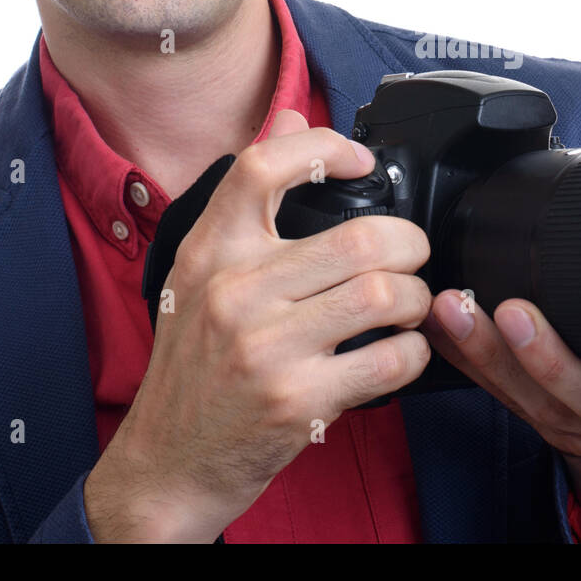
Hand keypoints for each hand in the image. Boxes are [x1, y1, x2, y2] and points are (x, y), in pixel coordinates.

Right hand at [83, 110, 432, 542]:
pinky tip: (400, 352)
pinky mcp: (298, 401)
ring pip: (384, 294)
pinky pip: (390, 359)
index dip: (323, 148)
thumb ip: (248, 199)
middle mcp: (234, 292)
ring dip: (415, 299)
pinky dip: (413, 353)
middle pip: (360, 237)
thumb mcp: (201, 274)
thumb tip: (291, 116)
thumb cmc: (192, 367)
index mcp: (209, 252)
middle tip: (412, 256)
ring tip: (408, 306)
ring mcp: (267, 348)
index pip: (262, 166)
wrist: (165, 464)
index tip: (360, 160)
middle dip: (410, 244)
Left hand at [423, 290, 580, 541]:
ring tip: (455, 309)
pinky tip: (433, 325)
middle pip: (575, 398)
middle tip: (513, 313)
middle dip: (543, 358)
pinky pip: (488, 387)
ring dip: (483, 351)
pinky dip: (459, 356)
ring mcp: (560, 420)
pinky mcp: (524, 410)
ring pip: (520, 396)